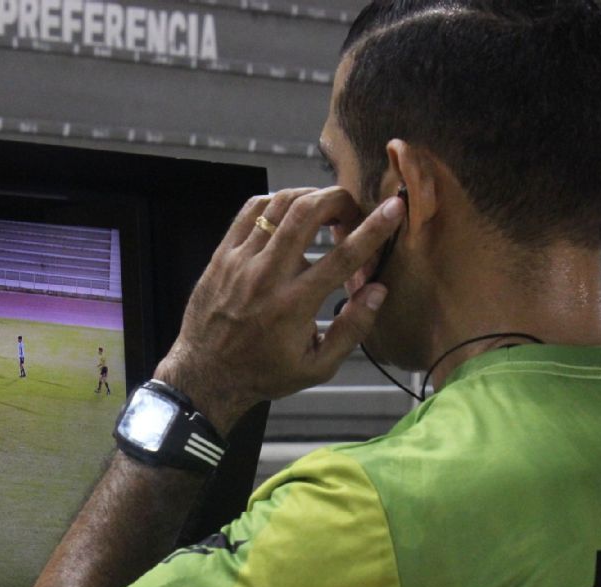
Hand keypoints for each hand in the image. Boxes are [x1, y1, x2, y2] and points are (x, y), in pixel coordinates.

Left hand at [154, 187, 404, 435]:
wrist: (205, 374)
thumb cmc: (263, 373)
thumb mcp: (317, 367)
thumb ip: (351, 329)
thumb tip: (378, 291)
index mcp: (294, 305)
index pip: (343, 256)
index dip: (374, 228)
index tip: (394, 208)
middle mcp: (266, 276)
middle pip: (307, 213)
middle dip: (339, 200)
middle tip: (351, 212)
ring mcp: (240, 261)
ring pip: (278, 205)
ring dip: (309, 197)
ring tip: (324, 209)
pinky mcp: (221, 255)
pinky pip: (249, 211)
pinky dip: (275, 202)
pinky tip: (289, 213)